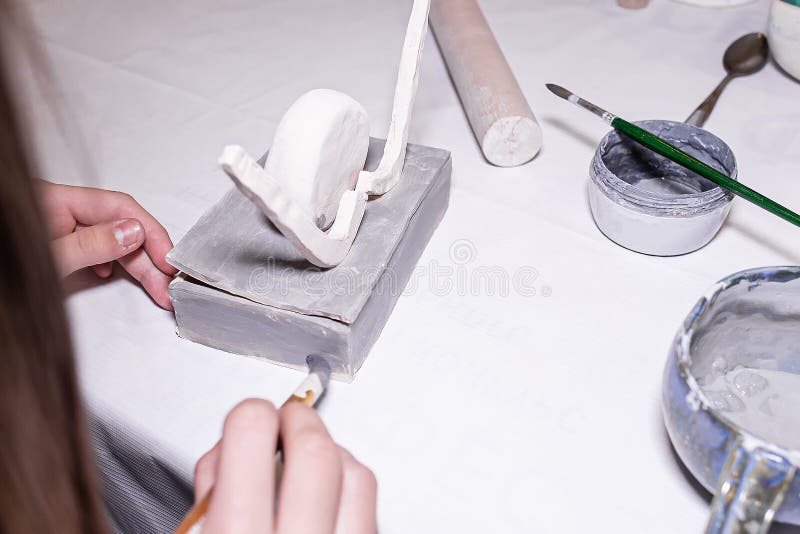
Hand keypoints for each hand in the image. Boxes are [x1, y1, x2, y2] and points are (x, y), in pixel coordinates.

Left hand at [36, 181, 176, 309]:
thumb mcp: (51, 259)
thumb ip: (91, 244)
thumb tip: (132, 232)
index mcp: (54, 200)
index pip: (117, 207)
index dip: (149, 231)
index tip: (167, 258)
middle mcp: (58, 209)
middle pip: (117, 227)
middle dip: (146, 257)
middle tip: (166, 283)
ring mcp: (55, 227)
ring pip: (107, 241)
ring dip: (132, 265)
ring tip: (155, 287)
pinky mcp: (53, 246)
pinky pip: (92, 249)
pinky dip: (108, 263)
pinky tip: (112, 276)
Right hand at [194, 399, 377, 533]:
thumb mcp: (195, 533)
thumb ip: (211, 491)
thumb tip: (233, 442)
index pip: (254, 433)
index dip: (252, 412)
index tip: (253, 415)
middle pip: (315, 447)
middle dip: (299, 420)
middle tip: (286, 423)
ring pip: (355, 473)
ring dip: (332, 452)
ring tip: (307, 461)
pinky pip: (370, 506)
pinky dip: (350, 485)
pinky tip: (329, 495)